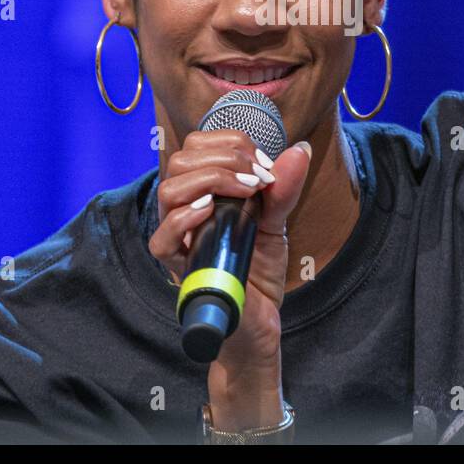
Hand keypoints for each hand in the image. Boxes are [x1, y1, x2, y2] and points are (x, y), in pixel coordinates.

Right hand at [149, 129, 311, 427]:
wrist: (259, 321)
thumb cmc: (259, 270)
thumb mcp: (276, 223)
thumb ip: (282, 188)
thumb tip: (300, 150)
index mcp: (203, 192)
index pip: (196, 147)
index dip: (230, 143)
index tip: (264, 164)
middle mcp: (185, 210)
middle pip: (180, 161)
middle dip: (224, 157)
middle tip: (258, 177)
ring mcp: (180, 239)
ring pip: (168, 191)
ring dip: (210, 179)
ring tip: (245, 190)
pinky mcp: (180, 270)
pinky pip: (162, 240)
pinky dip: (184, 218)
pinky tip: (211, 210)